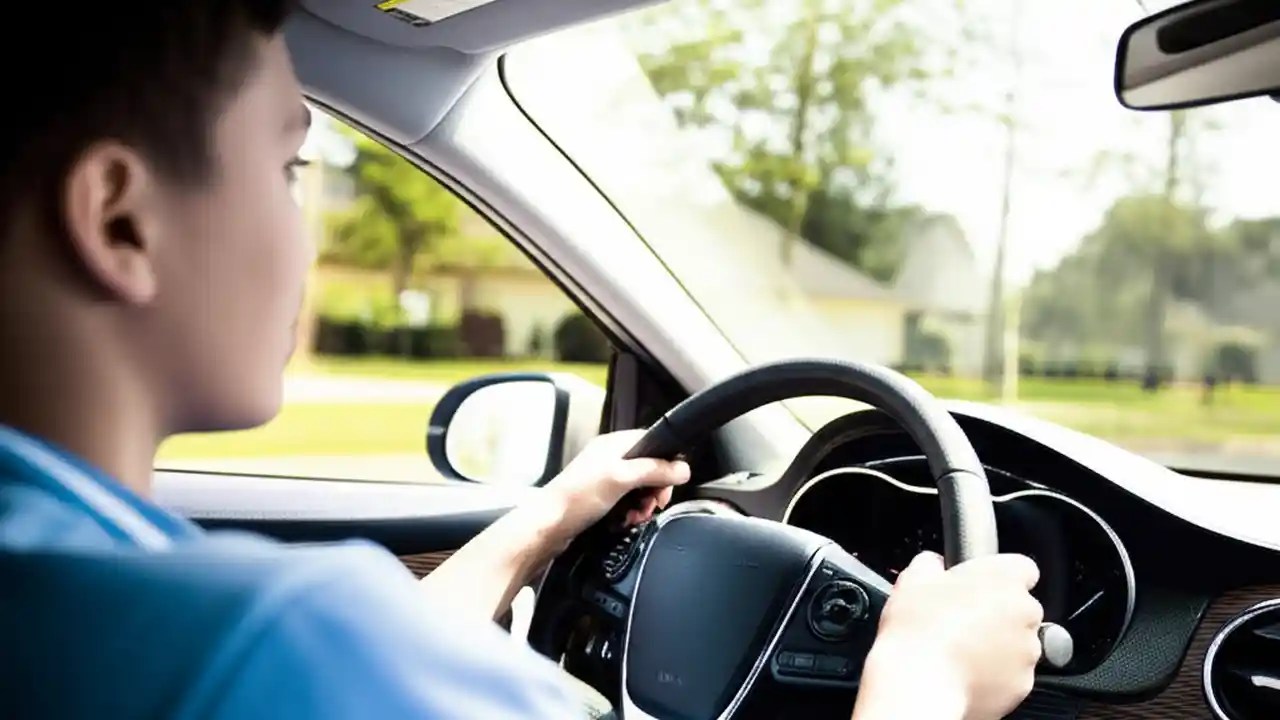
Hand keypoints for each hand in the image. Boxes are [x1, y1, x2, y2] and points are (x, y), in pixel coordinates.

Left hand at [541, 429, 690, 547]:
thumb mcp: (622, 478)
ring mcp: (604, 478)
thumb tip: (683, 468)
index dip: (667, 462)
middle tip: (653, 505)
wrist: (548, 526)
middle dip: (655, 489)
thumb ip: (655, 470)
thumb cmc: (577, 498)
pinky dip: (631, 512)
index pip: (653, 443)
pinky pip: (626, 502)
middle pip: (649, 468)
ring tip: (637, 516)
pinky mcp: (600, 498)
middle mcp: (610, 458)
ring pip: (639, 488)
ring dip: (643, 504)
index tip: (671, 483)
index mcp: (614, 444)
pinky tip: (626, 521)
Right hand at [853, 552, 1042, 719]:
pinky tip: (964, 673)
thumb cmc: (918, 629)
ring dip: (997, 644)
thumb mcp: (914, 578)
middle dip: (998, 613)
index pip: (1023, 568)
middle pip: (1020, 607)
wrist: (920, 683)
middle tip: (963, 619)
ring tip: (959, 650)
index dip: (1000, 575)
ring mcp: (1027, 652)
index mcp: (1005, 579)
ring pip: (1017, 643)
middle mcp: (1025, 613)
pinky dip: (994, 675)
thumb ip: (932, 564)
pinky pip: (1012, 675)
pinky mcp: (1022, 685)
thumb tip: (933, 566)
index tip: (981, 584)